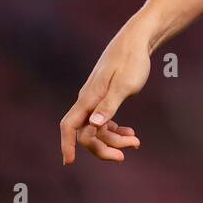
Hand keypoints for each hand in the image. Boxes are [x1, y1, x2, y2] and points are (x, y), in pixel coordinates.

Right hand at [60, 24, 151, 163]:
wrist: (136, 41)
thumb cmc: (131, 60)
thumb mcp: (124, 84)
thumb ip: (109, 105)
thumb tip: (94, 125)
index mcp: (89, 98)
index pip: (70, 126)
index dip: (67, 144)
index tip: (69, 162)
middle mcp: (88, 100)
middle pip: (86, 133)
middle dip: (102, 148)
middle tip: (123, 156)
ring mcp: (96, 100)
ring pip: (97, 129)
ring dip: (114, 140)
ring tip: (135, 142)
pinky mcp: (105, 98)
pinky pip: (104, 122)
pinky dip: (116, 130)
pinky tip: (130, 133)